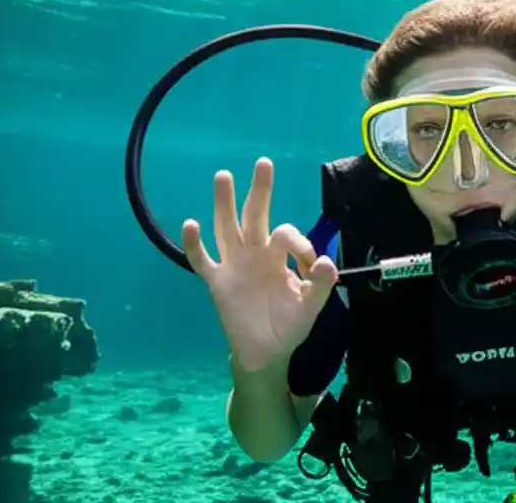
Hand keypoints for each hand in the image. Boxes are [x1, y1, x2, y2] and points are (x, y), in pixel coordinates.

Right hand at [182, 157, 338, 372]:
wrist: (266, 352)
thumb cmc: (289, 324)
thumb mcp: (310, 307)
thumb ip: (320, 285)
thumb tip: (326, 262)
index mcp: (279, 256)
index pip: (286, 234)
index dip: (300, 243)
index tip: (312, 266)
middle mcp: (255, 253)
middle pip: (256, 215)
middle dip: (260, 191)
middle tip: (264, 163)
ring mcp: (234, 265)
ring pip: (227, 228)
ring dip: (224, 204)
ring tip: (224, 176)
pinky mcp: (217, 282)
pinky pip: (202, 260)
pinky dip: (193, 244)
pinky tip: (190, 223)